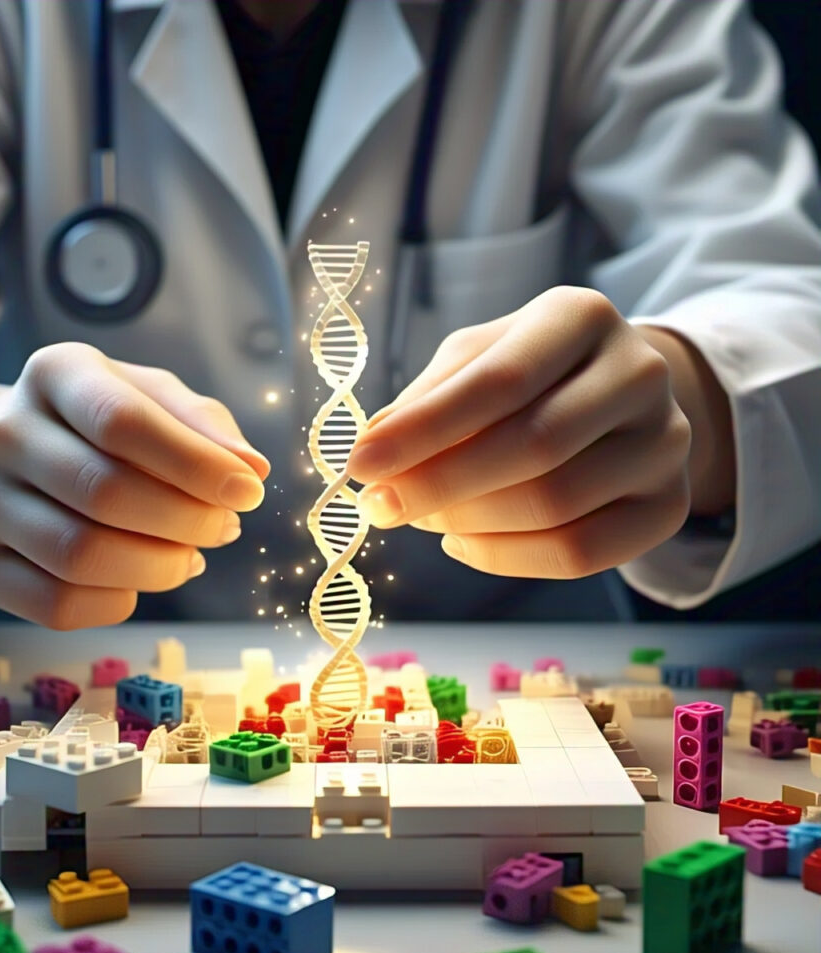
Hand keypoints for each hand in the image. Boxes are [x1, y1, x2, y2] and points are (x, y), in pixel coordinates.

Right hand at [0, 342, 269, 627]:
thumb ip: (206, 426)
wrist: (25, 456)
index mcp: (54, 373)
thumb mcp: (158, 401)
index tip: (248, 492)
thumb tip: (250, 470)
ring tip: (190, 556)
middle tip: (223, 528)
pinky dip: (118, 602)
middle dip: (185, 521)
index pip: (122, 421)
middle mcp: (2, 430)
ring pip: (79, 555)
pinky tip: (139, 580)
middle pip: (104, 493)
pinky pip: (56, 604)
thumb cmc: (108, 425)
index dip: (195, 464)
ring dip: (158, 567)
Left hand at [346, 287, 692, 577]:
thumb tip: (373, 448)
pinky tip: (463, 543)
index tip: (359, 465)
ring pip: (555, 505)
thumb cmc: (527, 375)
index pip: (500, 381)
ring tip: (423, 518)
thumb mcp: (473, 361)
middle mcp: (639, 373)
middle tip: (380, 506)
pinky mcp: (668, 505)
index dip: (424, 430)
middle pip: (534, 447)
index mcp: (581, 318)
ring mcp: (665, 443)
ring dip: (468, 523)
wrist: (616, 399)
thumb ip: (425, 399)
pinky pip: (582, 553)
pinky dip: (505, 559)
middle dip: (440, 485)